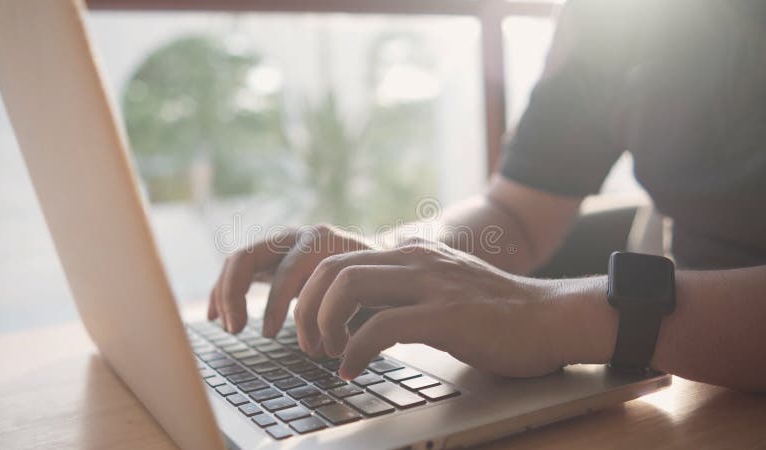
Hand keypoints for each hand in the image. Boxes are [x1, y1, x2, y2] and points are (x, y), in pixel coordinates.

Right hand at [208, 225, 372, 335]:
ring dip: (226, 292)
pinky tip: (216, 316)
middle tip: (236, 329)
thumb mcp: (371, 295)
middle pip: (251, 255)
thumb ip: (352, 313)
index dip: (276, 304)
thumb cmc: (378, 284)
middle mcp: (298, 237)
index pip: (288, 269)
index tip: (270, 335)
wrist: (383, 261)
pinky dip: (224, 290)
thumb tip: (325, 345)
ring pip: (240, 259)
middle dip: (237, 293)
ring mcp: (282, 244)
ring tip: (228, 326)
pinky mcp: (273, 257)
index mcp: (322, 242)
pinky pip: (239, 269)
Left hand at [293, 238, 583, 378]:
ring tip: (327, 354)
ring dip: (324, 325)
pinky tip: (352, 370)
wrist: (551, 318)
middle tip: (309, 343)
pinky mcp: (445, 315)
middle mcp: (416, 258)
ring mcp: (431, 283)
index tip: (313, 328)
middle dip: (307, 308)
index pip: (340, 259)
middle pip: (333, 268)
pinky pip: (379, 327)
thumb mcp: (441, 288)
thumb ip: (403, 292)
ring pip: (348, 287)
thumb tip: (358, 314)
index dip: (313, 294)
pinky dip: (353, 351)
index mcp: (411, 252)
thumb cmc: (497, 313)